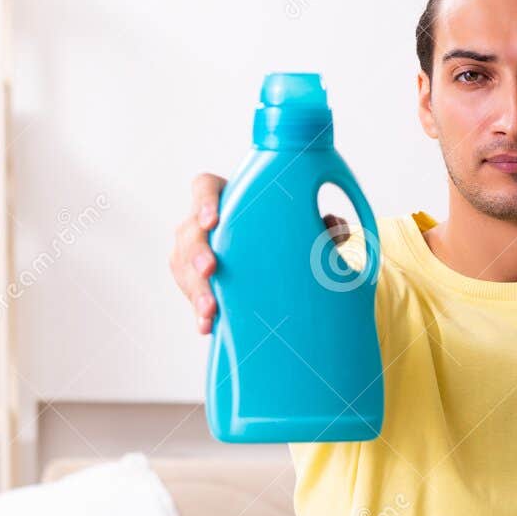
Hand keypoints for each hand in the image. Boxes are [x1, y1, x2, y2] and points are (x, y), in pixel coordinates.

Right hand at [168, 173, 350, 335]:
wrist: (269, 262)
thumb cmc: (281, 232)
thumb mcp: (299, 224)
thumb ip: (317, 225)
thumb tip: (334, 227)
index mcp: (224, 198)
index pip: (203, 189)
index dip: (204, 203)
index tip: (213, 221)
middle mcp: (201, 224)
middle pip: (188, 233)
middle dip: (196, 253)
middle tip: (210, 270)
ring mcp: (193, 253)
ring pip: (182, 265)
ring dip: (196, 289)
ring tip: (210, 311)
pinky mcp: (194, 281)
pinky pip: (190, 294)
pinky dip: (199, 311)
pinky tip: (208, 326)